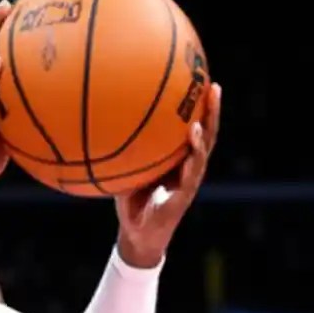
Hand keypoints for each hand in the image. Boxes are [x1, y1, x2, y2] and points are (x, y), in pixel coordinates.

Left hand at [115, 82, 222, 267]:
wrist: (136, 234)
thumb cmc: (131, 199)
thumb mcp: (126, 171)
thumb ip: (122, 150)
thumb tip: (99, 122)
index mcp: (178, 158)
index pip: (193, 126)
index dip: (199, 106)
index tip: (201, 78)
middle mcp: (188, 167)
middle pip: (206, 134)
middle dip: (212, 112)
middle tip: (214, 87)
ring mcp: (188, 183)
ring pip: (203, 155)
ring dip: (204, 136)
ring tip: (200, 120)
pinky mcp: (182, 199)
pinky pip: (189, 178)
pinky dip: (190, 161)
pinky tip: (189, 145)